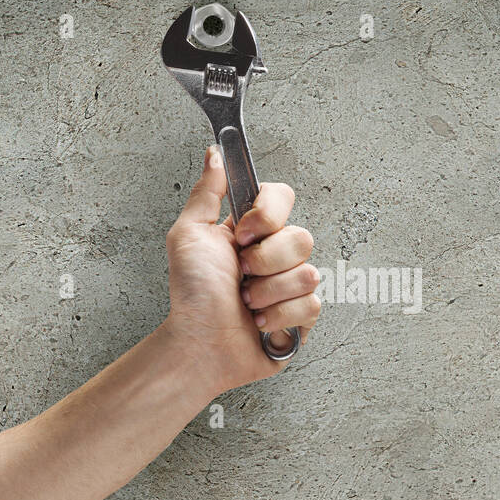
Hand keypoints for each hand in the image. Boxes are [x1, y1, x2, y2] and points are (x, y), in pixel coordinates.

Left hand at [162, 146, 320, 393]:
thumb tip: (215, 154)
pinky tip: (259, 323)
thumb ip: (208, 192)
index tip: (241, 236)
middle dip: (264, 262)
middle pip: (302, 237)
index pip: (283, 197)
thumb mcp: (189, 234)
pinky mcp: (302, 318)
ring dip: (268, 293)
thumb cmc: (191, 296)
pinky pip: (311, 305)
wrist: (198, 345)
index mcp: (253, 230)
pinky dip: (278, 317)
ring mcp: (292, 286)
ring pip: (308, 274)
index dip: (268, 215)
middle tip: (240, 276)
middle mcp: (276, 255)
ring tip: (246, 304)